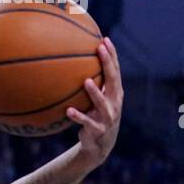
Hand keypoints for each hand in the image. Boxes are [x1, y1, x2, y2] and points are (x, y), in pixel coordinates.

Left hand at [67, 37, 122, 166]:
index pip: (115, 70)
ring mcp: (107, 116)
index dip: (112, 55)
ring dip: (95, 92)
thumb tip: (70, 62)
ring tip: (86, 81)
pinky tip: (68, 111)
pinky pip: (86, 122)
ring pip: (101, 102)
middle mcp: (114, 102)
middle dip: (107, 64)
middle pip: (113, 80)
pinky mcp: (97, 129)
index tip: (104, 39)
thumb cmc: (95, 115)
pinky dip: (78, 116)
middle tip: (100, 49)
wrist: (100, 144)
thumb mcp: (96, 99)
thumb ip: (91, 83)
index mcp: (115, 92)